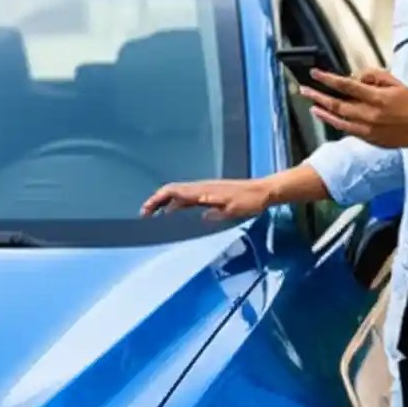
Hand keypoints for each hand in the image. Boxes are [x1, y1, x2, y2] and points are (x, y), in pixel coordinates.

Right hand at [140, 178, 272, 220]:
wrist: (261, 191)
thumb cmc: (248, 201)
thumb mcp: (231, 210)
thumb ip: (214, 214)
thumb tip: (197, 217)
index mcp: (202, 190)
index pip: (173, 191)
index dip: (157, 200)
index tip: (146, 212)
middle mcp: (200, 188)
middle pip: (171, 192)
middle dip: (156, 202)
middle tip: (145, 216)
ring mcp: (204, 190)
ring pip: (178, 195)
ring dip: (165, 204)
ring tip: (155, 218)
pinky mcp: (209, 194)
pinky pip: (187, 198)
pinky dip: (176, 205)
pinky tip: (175, 216)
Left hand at [300, 68, 407, 149]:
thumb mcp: (395, 82)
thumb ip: (374, 76)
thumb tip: (354, 76)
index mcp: (377, 98)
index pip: (346, 86)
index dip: (328, 79)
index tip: (316, 73)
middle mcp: (369, 114)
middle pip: (337, 103)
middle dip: (318, 95)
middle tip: (304, 88)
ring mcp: (367, 128)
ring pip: (338, 118)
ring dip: (321, 109)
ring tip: (310, 101)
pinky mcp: (367, 138)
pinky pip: (345, 129)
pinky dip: (332, 121)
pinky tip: (323, 114)